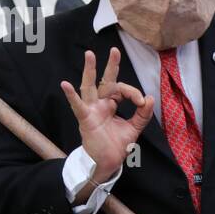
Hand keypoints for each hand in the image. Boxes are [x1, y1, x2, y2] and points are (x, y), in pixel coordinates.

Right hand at [60, 48, 153, 183]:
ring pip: (90, 87)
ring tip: (90, 55)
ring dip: (90, 71)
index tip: (142, 102)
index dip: (133, 93)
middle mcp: (100, 104)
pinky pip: (78, 106)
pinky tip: (65, 84)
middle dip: (111, 66)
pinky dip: (71, 96)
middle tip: (114, 50)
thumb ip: (142, 114)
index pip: (123, 90)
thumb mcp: (134, 128)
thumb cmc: (117, 145)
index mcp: (112, 104)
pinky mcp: (85, 119)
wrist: (108, 163)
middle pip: (106, 81)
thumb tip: (149, 98)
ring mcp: (91, 110)